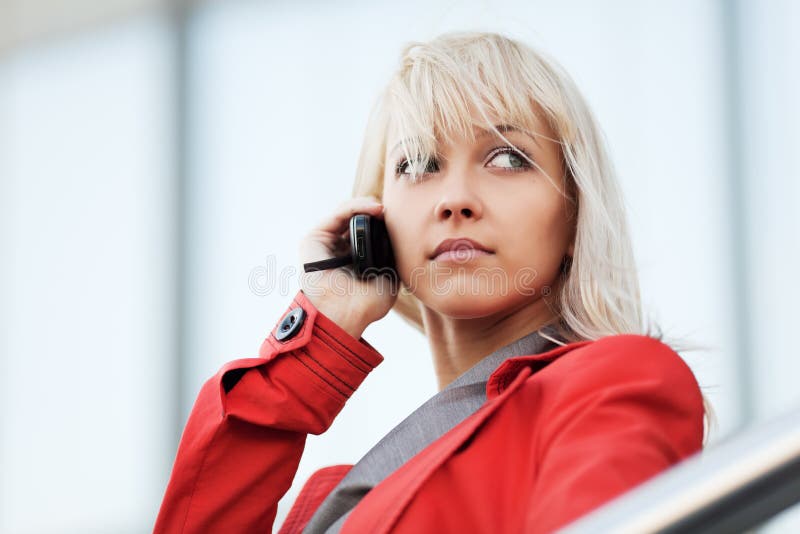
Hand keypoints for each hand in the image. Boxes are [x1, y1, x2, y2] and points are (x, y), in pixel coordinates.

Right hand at [298, 196, 398, 337]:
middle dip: (376, 214)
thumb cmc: (366, 305)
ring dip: (368, 207)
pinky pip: (338, 214)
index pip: (369, 233)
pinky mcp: (314, 238)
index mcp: (355, 260)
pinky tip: (374, 209)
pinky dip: (356, 207)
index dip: (384, 224)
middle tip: (393, 213)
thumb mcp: (388, 278)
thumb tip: (399, 237)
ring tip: (384, 210)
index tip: (402, 221)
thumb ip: (391, 257)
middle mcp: (339, 250)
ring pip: (348, 214)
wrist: (345, 314)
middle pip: (358, 221)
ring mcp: (326, 244)